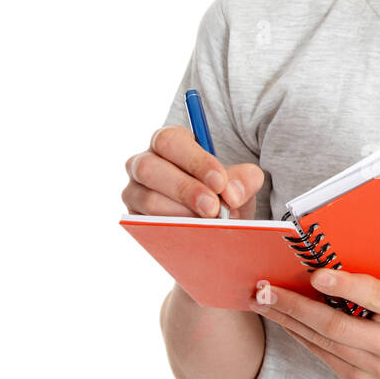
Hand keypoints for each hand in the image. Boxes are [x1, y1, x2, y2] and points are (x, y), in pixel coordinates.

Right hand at [122, 124, 264, 219]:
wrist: (217, 222)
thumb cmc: (223, 192)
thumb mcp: (239, 182)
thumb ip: (244, 180)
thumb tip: (232, 194)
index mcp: (168, 143)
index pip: (171, 141)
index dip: (196, 161)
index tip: (221, 182)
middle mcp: (143, 163)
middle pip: (149, 168)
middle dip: (185, 189)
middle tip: (213, 208)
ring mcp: (135, 193)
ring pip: (148, 200)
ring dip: (181, 214)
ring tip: (209, 224)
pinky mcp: (135, 220)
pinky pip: (146, 226)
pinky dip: (174, 232)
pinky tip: (196, 236)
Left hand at [248, 268, 379, 378]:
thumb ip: (378, 292)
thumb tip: (327, 272)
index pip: (376, 297)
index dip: (344, 285)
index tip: (316, 274)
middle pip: (338, 325)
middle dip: (296, 306)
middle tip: (265, 290)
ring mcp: (379, 370)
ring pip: (325, 343)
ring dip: (289, 321)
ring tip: (263, 303)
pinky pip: (326, 357)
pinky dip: (303, 337)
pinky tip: (286, 323)